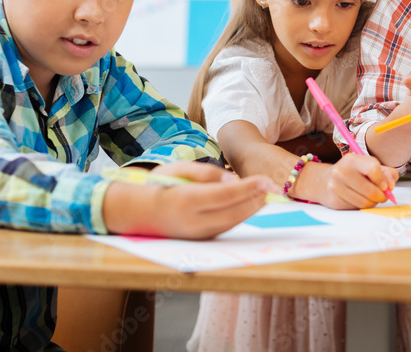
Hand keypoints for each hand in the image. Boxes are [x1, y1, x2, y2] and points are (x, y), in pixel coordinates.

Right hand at [103, 161, 275, 239]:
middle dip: (256, 200)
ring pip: (233, 222)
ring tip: (266, 195)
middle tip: (272, 187)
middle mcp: (193, 222)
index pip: (225, 194)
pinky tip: (251, 205)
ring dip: (252, 209)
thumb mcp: (177, 169)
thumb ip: (207, 173)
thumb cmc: (159, 186)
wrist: (138, 213)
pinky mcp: (201, 240)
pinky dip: (242, 216)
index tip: (265, 179)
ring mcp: (197, 234)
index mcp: (186, 200)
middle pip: (233, 212)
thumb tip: (234, 180)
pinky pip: (226, 227)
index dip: (248, 187)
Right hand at [317, 153, 398, 209]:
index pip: (373, 169)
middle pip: (371, 190)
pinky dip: (362, 206)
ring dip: (373, 202)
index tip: (385, 185)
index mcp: (352, 160)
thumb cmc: (352, 173)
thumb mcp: (369, 166)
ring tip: (371, 198)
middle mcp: (341, 171)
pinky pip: (356, 207)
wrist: (324, 181)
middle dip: (381, 196)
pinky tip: (359, 199)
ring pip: (364, 202)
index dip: (382, 180)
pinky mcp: (334, 200)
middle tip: (383, 196)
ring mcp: (336, 186)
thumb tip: (390, 185)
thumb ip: (386, 173)